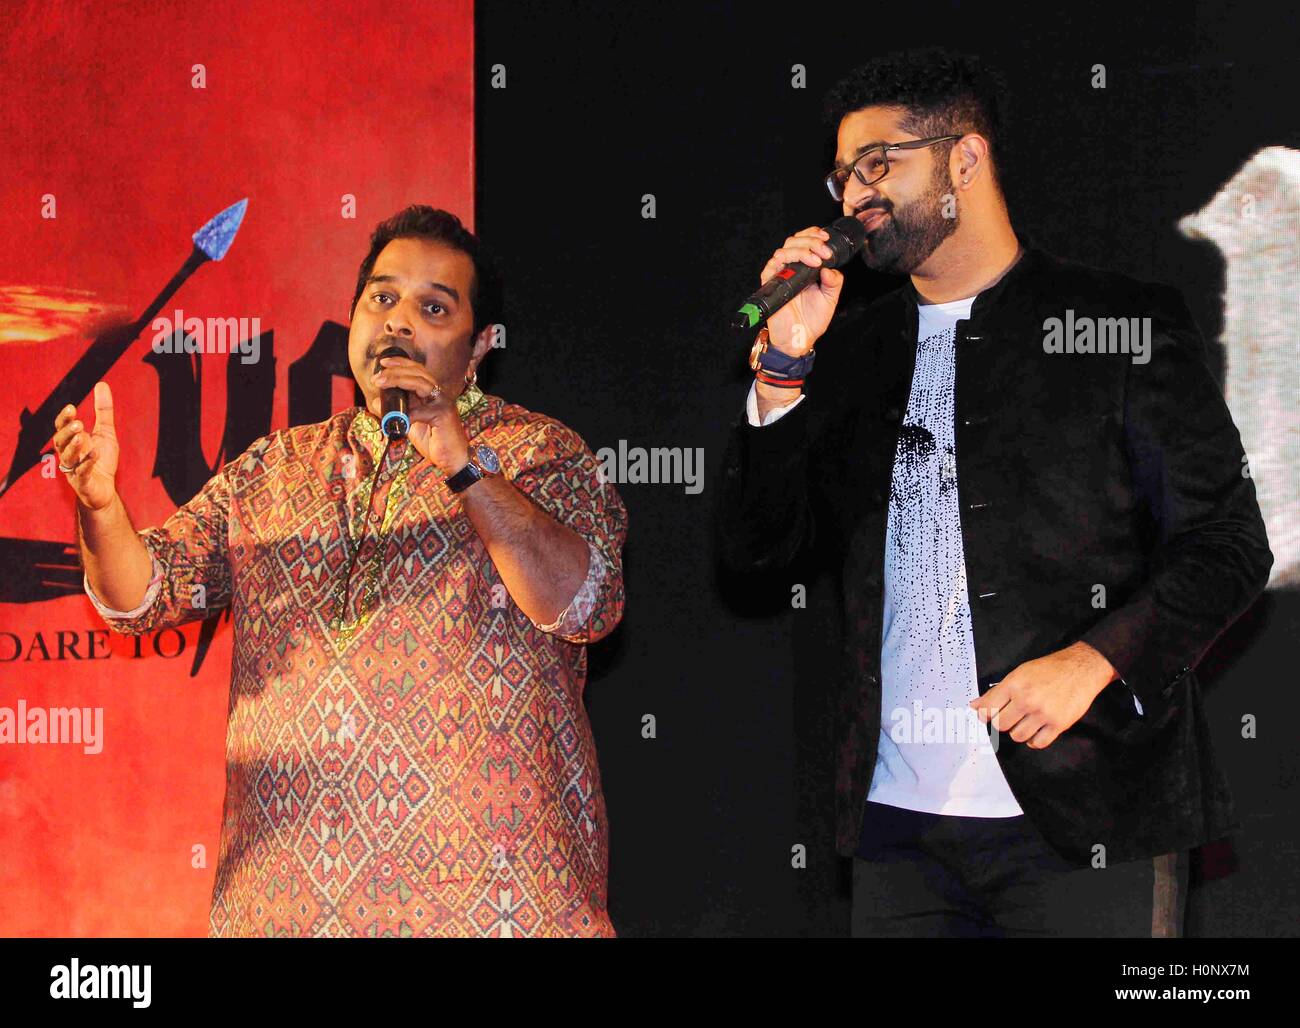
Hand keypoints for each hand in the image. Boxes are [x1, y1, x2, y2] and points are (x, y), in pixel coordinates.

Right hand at [52, 381, 118, 511]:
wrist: (105, 489)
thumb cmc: (101, 460)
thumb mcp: (106, 432)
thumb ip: (103, 411)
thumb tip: (101, 384)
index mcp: (72, 441)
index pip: (62, 428)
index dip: (64, 419)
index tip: (71, 407)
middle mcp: (69, 454)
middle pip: (60, 441)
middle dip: (67, 432)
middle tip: (77, 423)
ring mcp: (74, 469)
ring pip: (67, 458)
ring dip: (74, 447)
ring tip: (82, 436)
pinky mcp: (83, 482)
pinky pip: (82, 473)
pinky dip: (87, 463)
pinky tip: (94, 454)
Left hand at [370, 356, 470, 471]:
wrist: (453, 459)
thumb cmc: (434, 442)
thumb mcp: (410, 424)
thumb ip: (396, 412)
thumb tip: (376, 402)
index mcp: (431, 394)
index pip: (417, 371)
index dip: (401, 363)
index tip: (383, 363)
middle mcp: (439, 394)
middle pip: (418, 372)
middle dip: (395, 370)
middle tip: (377, 377)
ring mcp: (443, 403)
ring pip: (420, 383)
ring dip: (398, 380)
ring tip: (381, 383)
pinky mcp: (444, 415)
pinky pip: (421, 410)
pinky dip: (407, 414)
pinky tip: (399, 420)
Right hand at [761, 225, 844, 357]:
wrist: (799, 339)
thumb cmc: (812, 320)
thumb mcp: (830, 298)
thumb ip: (834, 281)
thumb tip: (829, 268)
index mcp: (804, 268)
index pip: (804, 241)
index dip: (813, 234)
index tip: (826, 238)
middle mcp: (791, 268)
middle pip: (794, 241)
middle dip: (811, 241)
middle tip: (823, 252)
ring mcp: (780, 275)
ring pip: (784, 249)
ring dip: (802, 250)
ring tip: (816, 260)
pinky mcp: (770, 284)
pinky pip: (772, 265)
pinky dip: (785, 260)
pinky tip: (800, 266)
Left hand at [969, 641, 1117, 749]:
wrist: (1081, 668)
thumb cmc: (1050, 669)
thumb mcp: (1019, 673)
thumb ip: (996, 691)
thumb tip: (975, 706)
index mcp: (1015, 685)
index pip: (988, 708)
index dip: (984, 714)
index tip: (986, 715)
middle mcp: (1027, 700)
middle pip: (1000, 725)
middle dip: (1002, 722)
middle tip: (1009, 716)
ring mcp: (1043, 714)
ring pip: (1017, 736)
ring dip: (1018, 731)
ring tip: (1024, 721)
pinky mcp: (1058, 724)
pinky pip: (1038, 743)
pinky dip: (1034, 740)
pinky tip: (1035, 730)